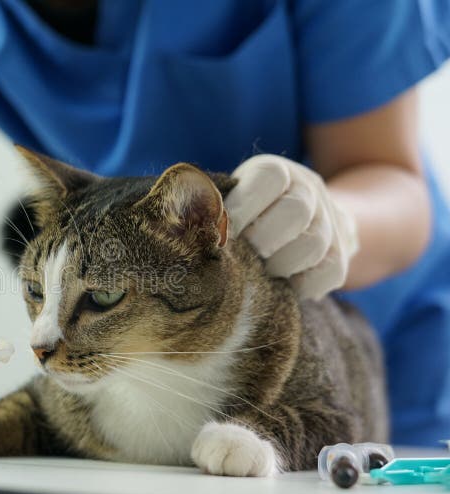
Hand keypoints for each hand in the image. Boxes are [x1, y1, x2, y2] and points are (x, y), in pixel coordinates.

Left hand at [225, 155, 358, 299]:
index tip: (225, 234)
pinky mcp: (343, 252)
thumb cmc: (249, 214)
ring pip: (314, 244)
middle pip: (296, 211)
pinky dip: (302, 285)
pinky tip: (282, 284)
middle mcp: (309, 188)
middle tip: (243, 258)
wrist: (305, 220)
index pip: (270, 178)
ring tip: (260, 272)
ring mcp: (331, 219)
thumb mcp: (231, 199)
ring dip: (280, 266)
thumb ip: (213, 209)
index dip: (243, 208)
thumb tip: (186, 227)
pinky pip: (331, 272)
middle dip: (262, 241)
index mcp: (277, 172)